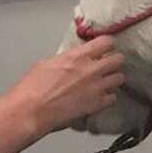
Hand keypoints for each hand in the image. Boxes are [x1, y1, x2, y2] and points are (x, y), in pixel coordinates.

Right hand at [2, 38, 126, 139]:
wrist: (31, 110)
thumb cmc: (33, 89)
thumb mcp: (48, 63)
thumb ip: (67, 59)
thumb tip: (73, 59)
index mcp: (77, 56)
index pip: (105, 42)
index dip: (107, 44)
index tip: (105, 47)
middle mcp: (91, 70)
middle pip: (118, 59)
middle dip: (114, 61)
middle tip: (109, 64)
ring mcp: (97, 87)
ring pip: (120, 78)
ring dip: (114, 79)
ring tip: (107, 81)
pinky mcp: (97, 104)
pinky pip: (114, 98)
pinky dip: (109, 97)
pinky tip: (101, 97)